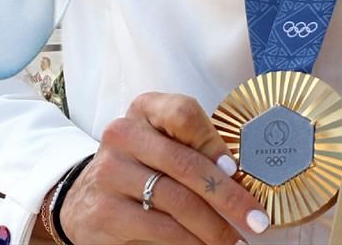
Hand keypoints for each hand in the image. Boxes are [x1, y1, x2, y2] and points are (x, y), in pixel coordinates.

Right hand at [54, 93, 270, 244]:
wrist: (85, 202)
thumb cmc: (140, 171)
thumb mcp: (162, 147)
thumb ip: (195, 150)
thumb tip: (245, 178)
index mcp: (143, 110)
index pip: (183, 113)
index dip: (214, 142)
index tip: (237, 170)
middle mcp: (123, 134)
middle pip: (186, 163)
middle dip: (229, 197)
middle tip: (257, 221)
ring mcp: (110, 173)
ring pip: (178, 201)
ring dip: (215, 227)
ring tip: (236, 242)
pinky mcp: (106, 211)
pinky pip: (162, 229)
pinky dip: (192, 242)